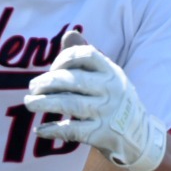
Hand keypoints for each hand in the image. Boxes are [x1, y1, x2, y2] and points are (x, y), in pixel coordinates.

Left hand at [23, 30, 165, 170]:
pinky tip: (40, 129)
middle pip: (73, 80)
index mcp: (112, 72)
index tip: (52, 68)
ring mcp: (107, 113)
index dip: (63, 59)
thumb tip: (68, 33)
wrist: (140, 136)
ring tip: (29, 103)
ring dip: (45, 103)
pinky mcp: (101, 134)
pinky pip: (72, 130)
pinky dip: (53, 129)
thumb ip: (87, 57)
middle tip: (31, 87)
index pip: (86, 55)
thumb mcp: (108, 76)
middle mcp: (111, 90)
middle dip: (47, 82)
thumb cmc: (116, 101)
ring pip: (70, 105)